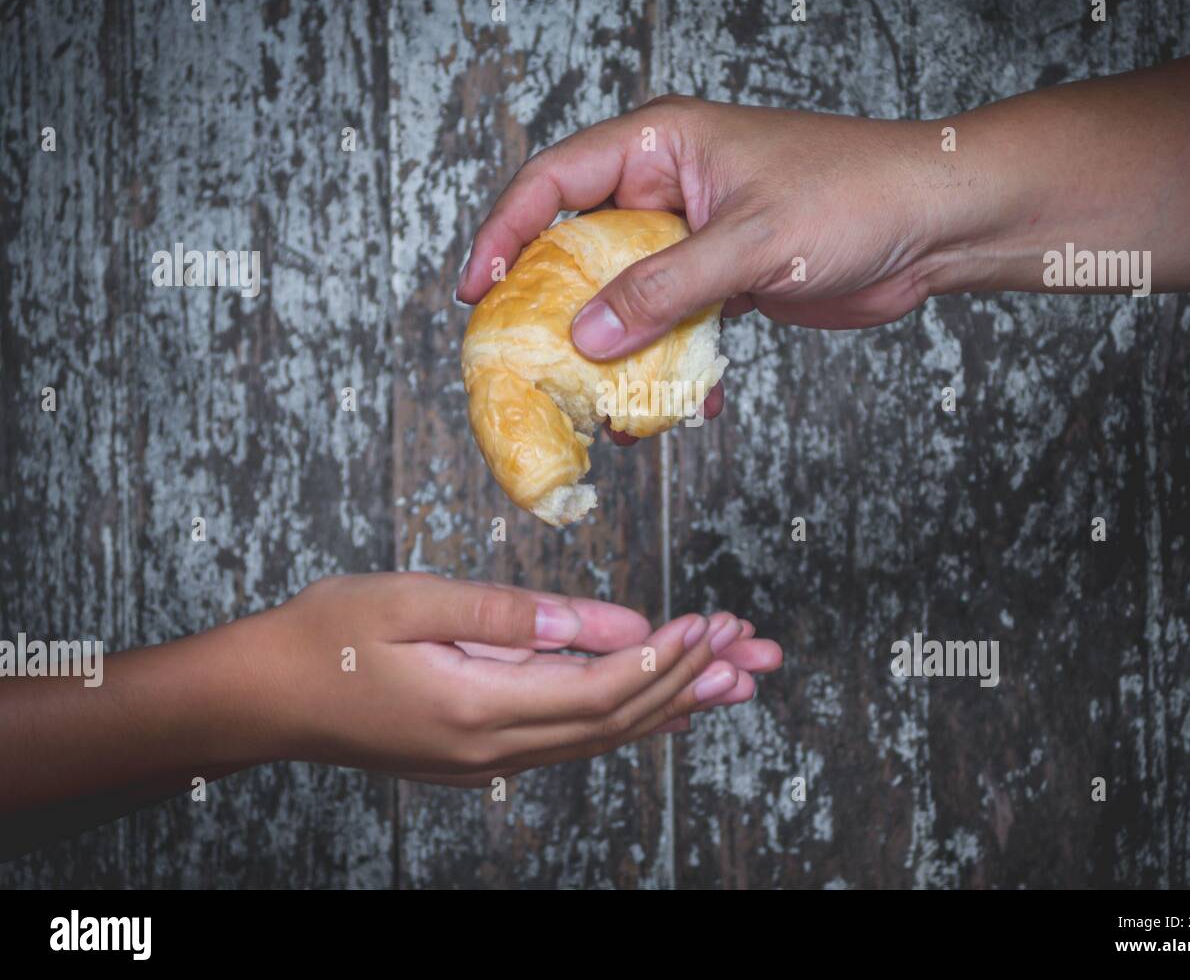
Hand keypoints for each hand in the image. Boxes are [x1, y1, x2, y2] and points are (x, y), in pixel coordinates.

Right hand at [260, 573, 781, 786]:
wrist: (261, 698)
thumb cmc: (325, 638)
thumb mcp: (413, 601)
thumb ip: (510, 614)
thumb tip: (603, 622)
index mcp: (476, 707)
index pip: (599, 688)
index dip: (664, 657)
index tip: (712, 621)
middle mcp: (491, 749)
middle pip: (616, 721)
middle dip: (690, 681)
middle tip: (753, 650)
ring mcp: (485, 761)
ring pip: (601, 738)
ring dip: (669, 704)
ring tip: (733, 679)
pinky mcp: (478, 755)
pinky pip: (572, 741)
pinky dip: (625, 720)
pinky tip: (658, 706)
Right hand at [457, 97, 940, 370]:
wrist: (935, 224)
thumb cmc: (854, 196)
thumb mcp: (751, 242)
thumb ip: (665, 289)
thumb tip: (584, 338)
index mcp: (659, 146)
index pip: (555, 181)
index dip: (505, 233)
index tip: (476, 292)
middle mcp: (667, 189)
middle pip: (582, 248)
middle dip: (560, 311)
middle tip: (531, 368)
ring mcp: (695, 238)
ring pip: (628, 298)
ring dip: (618, 355)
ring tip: (607, 410)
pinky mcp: (725, 282)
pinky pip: (675, 326)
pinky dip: (672, 366)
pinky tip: (683, 408)